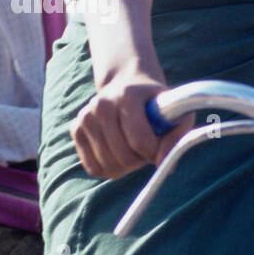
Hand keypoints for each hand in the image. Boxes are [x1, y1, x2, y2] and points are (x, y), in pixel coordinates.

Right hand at [70, 61, 194, 178]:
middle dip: (140, 160)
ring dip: (126, 166)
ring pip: (108, 165)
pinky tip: (119, 155)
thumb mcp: (177, 112)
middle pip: (124, 156)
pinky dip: (110, 169)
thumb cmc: (155, 103)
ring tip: (133, 149)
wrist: (127, 85)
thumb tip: (162, 164)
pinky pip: (94, 167)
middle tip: (146, 148)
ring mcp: (85, 117)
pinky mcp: (76, 129)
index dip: (154, 152)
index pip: (140, 140)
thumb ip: (177, 137)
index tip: (159, 146)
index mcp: (127, 95)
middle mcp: (102, 104)